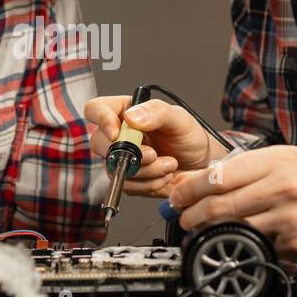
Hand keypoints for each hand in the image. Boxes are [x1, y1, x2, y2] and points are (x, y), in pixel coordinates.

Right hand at [84, 95, 226, 199]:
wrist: (201, 165)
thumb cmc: (188, 136)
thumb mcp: (179, 118)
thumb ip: (156, 112)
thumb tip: (131, 118)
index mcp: (125, 111)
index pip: (96, 109)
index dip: (101, 120)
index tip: (117, 132)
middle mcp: (118, 135)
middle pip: (99, 143)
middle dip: (128, 153)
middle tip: (153, 155)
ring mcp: (120, 159)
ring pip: (114, 168)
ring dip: (145, 171)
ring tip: (170, 165)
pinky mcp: (128, 180)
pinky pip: (127, 186)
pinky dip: (149, 184)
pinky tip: (165, 177)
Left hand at [167, 145, 296, 261]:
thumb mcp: (284, 159)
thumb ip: (244, 169)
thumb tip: (198, 181)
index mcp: (276, 162)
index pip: (218, 176)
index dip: (189, 190)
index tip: (176, 197)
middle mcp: (283, 188)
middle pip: (220, 206)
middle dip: (192, 216)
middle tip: (182, 220)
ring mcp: (291, 219)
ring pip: (236, 231)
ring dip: (212, 236)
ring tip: (203, 234)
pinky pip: (261, 248)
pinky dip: (249, 246)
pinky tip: (248, 242)